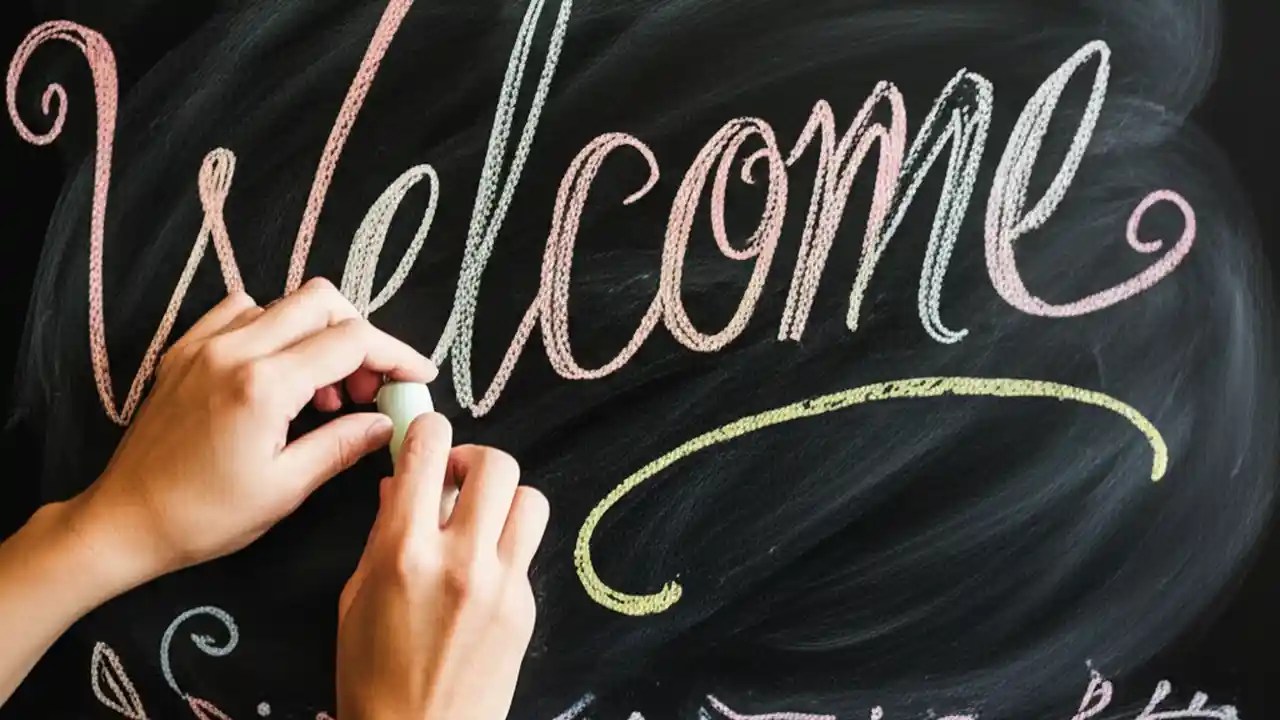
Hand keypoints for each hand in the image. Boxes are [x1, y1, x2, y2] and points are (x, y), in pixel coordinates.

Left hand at [64, 278, 436, 588]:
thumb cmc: (204, 516)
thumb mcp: (285, 488)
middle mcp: (233, 350)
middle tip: (373, 386)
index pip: (352, 341)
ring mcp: (205, 345)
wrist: (125, 522)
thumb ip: (342, 445)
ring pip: (284, 304)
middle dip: (361, 336)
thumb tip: (387, 423)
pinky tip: (279, 372)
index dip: (397, 354)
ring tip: (327, 393)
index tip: (419, 377)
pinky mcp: (185, 351)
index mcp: (263, 385)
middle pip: (322, 302)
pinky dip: (275, 329)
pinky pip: (241, 311)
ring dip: (319, 334)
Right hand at [336, 415, 549, 719]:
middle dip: (472, 459)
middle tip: (455, 478)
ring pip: (529, 499)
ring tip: (480, 518)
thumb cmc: (371, 674)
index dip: (425, 429)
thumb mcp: (356, 597)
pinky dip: (506, 546)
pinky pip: (526, 550)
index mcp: (404, 552)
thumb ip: (381, 533)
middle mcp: (460, 560)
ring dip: (504, 498)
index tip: (422, 434)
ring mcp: (501, 584)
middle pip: (496, 465)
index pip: (427, 452)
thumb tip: (397, 485)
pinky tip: (482, 570)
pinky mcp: (525, 607)